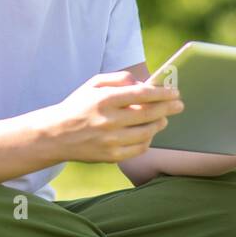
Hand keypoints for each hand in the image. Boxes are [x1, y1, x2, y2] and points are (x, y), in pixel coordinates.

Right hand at [44, 70, 184, 163]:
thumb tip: (143, 83)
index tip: (174, 91)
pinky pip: (139, 149)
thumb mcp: (93, 85)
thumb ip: (119, 79)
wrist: (56, 135)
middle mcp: (108, 121)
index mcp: (104, 100)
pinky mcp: (111, 157)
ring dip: (160, 123)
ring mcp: (110, 141)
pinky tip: (149, 133)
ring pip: (147, 132)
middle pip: (149, 114)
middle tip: (179, 104)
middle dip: (168, 108)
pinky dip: (148, 140)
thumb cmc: (79, 106)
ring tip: (164, 118)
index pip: (141, 95)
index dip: (162, 93)